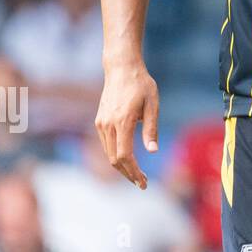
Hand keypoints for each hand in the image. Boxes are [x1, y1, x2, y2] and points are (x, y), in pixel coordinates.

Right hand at [95, 59, 159, 188]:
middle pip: (114, 159)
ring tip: (137, 175)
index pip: (124, 155)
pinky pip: (106, 144)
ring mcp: (101, 123)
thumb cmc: (141, 84)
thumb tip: (152, 151)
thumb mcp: (153, 104)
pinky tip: (128, 160)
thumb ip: (151, 128)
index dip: (133, 171)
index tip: (143, 182)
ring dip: (121, 167)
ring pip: (108, 153)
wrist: (121, 68)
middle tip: (142, 184)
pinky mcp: (99, 121)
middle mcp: (107, 124)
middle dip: (128, 174)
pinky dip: (116, 155)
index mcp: (122, 121)